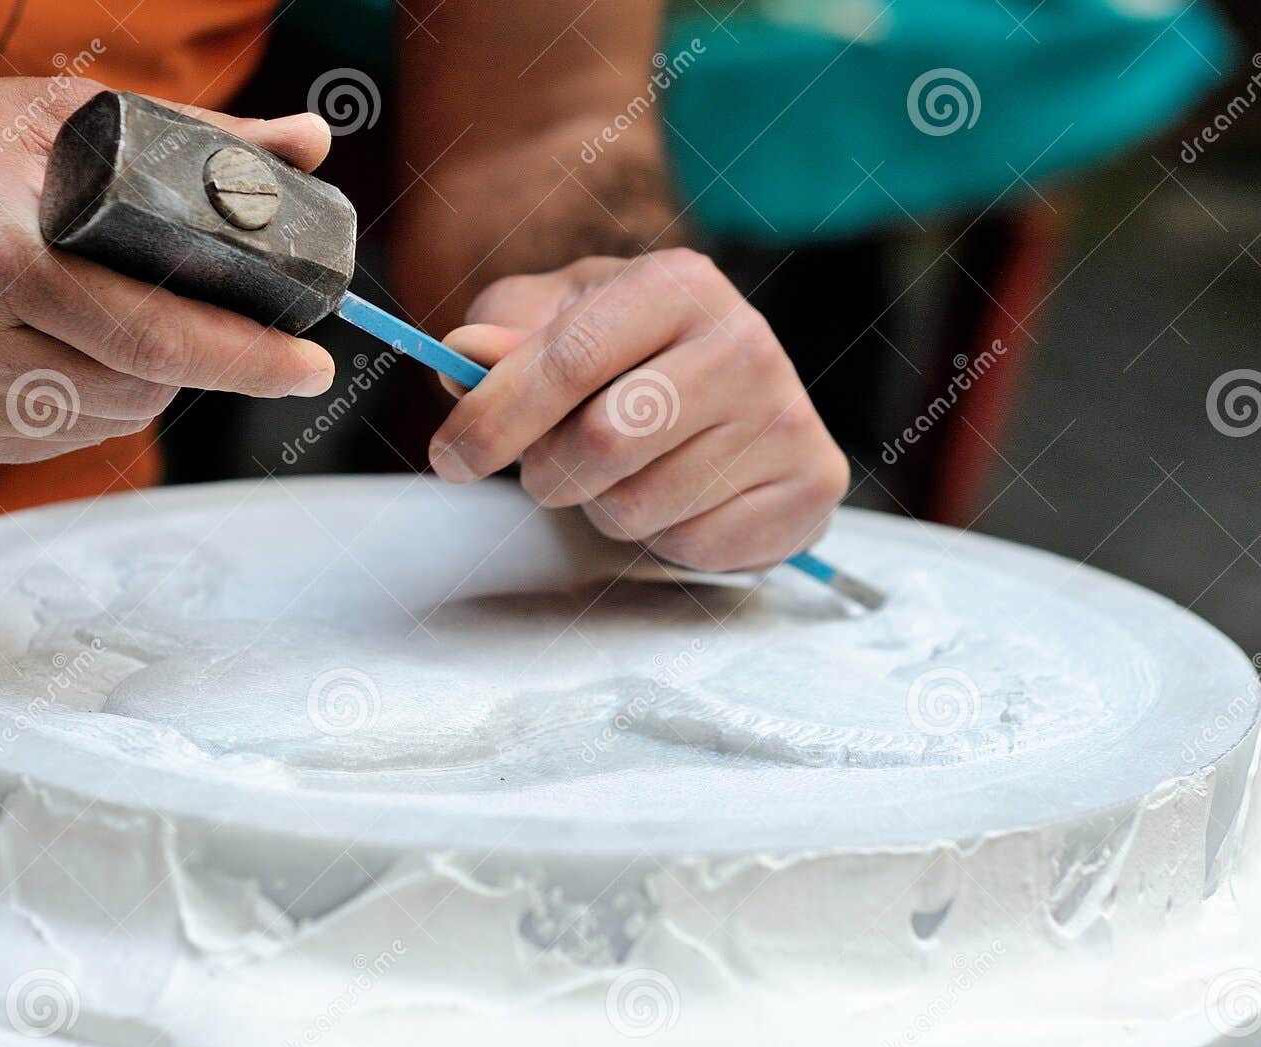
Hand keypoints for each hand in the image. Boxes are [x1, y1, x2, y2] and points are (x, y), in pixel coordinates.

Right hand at [0, 71, 335, 465]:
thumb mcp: (56, 119)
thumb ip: (190, 139)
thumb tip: (303, 148)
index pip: (151, 328)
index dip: (244, 356)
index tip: (308, 364)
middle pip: (133, 389)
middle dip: (194, 365)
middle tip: (219, 332)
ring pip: (92, 425)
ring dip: (135, 388)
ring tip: (121, 330)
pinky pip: (37, 444)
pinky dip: (72, 409)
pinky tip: (57, 358)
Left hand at [427, 250, 848, 570]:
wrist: (726, 400)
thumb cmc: (622, 357)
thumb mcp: (552, 321)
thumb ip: (501, 335)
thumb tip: (465, 355)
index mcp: (679, 284)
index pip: (568, 359)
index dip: (493, 418)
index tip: (449, 458)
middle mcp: (745, 342)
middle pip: (604, 443)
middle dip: (548, 473)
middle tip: (546, 472)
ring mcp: (787, 417)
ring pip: (640, 508)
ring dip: (603, 509)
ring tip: (625, 476)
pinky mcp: (810, 488)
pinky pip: (691, 547)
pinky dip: (661, 540)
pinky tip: (679, 498)